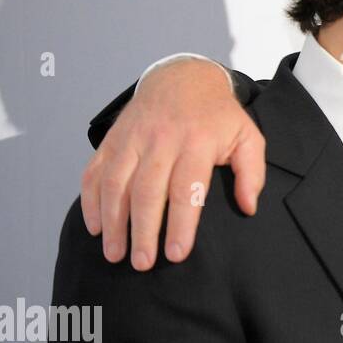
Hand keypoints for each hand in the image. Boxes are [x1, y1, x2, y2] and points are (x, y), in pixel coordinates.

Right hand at [80, 58, 265, 270]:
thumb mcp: (248, 136)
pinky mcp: (112, 140)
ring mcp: (132, 139)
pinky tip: (96, 228)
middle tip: (142, 263)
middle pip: (147, 191)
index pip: (186, 189)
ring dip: (113, 222)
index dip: (181, 224)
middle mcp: (161, 140)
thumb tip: (249, 207)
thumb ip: (252, 173)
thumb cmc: (218, 116)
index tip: (177, 254)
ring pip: (116, 184)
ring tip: (115, 254)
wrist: (183, 78)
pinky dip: (91, 202)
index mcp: (197, 142)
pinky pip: (94, 173)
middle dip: (143, 231)